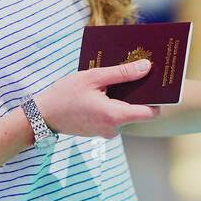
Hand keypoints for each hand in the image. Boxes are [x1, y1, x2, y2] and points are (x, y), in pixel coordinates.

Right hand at [34, 60, 160, 139]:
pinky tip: (104, 90)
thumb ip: (122, 73)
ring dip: (123, 98)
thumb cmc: (66, 94)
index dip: (157, 98)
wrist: (43, 115)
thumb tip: (146, 67)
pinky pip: (114, 116)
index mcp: (115, 116)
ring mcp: (106, 132)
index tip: (157, 83)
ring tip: (115, 79)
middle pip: (138, 111)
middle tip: (136, 73)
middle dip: (138, 93)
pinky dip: (113, 104)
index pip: (150, 112)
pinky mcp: (100, 131)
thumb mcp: (93, 77)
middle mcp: (114, 129)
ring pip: (125, 113)